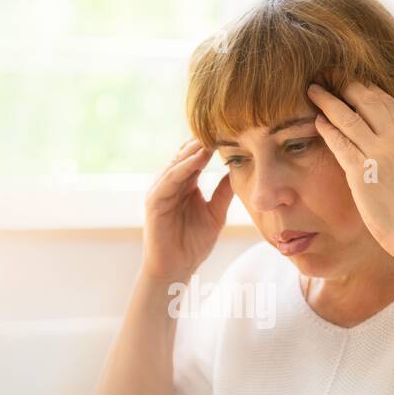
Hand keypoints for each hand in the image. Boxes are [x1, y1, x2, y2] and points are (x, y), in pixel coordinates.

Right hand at [142, 137, 232, 281]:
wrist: (176, 268)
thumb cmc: (193, 244)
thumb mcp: (216, 214)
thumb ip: (223, 193)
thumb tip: (238, 171)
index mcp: (185, 184)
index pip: (197, 159)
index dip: (212, 146)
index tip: (231, 133)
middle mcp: (171, 184)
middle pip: (186, 156)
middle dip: (202, 142)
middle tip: (220, 126)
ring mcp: (161, 191)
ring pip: (177, 164)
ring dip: (194, 151)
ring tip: (210, 138)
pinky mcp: (154, 201)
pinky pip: (170, 179)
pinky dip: (183, 168)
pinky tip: (198, 159)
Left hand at [307, 81, 393, 258]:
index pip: (387, 104)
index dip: (368, 89)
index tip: (353, 81)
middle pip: (367, 101)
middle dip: (346, 84)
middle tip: (328, 74)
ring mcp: (378, 155)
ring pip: (349, 117)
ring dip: (328, 101)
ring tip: (312, 90)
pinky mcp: (362, 172)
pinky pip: (340, 143)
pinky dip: (327, 129)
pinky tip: (316, 121)